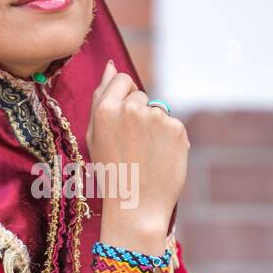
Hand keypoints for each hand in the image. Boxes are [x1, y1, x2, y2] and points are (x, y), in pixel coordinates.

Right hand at [86, 58, 189, 229]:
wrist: (136, 206)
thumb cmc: (112, 171)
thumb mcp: (95, 134)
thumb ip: (101, 96)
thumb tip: (111, 65)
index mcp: (105, 109)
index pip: (123, 79)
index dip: (123, 99)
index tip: (122, 122)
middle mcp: (131, 109)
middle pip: (141, 95)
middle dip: (139, 114)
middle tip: (132, 146)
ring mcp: (157, 118)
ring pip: (158, 111)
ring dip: (154, 128)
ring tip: (145, 155)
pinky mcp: (178, 129)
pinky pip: (173, 125)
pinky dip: (169, 140)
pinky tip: (160, 158)